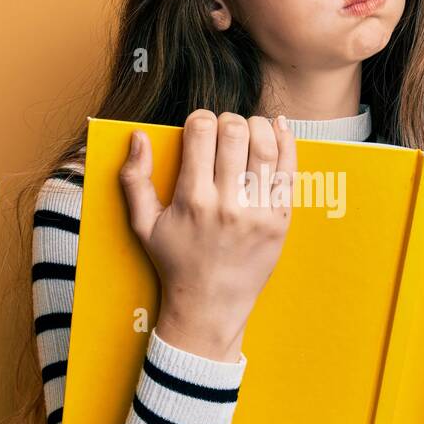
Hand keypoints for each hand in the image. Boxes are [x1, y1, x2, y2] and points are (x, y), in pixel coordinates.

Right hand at [119, 109, 297, 361]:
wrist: (210, 305)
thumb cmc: (176, 262)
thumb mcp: (143, 225)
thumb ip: (134, 179)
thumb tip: (138, 136)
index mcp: (192, 199)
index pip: (201, 132)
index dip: (200, 118)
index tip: (200, 125)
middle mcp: (226, 203)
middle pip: (235, 133)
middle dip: (229, 119)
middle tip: (225, 128)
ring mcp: (257, 212)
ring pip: (265, 147)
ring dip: (257, 126)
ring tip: (249, 128)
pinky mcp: (280, 221)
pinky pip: (289, 173)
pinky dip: (287, 144)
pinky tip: (278, 129)